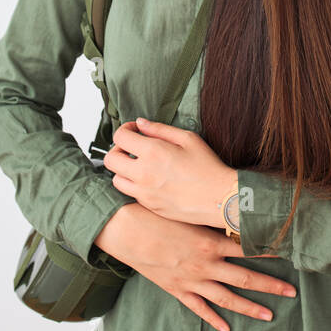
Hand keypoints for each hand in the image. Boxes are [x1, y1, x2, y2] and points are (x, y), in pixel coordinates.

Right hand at [92, 203, 292, 330]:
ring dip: (250, 307)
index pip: (247, 248)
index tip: (288, 254)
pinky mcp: (177, 289)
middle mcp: (205, 264)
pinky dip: (214, 319)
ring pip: (227, 298)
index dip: (269, 252)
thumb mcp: (186, 212)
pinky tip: (227, 329)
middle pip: (245, 277)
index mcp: (210, 242)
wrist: (125, 230)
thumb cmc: (154, 214)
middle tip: (291, 291)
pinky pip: (199, 308)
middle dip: (270, 285)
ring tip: (269, 315)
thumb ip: (209, 219)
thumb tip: (230, 215)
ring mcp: (192, 280)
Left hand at [105, 117, 236, 227]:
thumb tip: (140, 124)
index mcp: (153, 152)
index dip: (125, 129)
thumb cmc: (208, 167)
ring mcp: (144, 193)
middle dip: (118, 149)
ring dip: (123, 170)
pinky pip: (131, 194)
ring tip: (140, 166)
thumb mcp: (188, 139)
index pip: (120, 137)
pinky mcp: (149, 206)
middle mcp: (143, 173)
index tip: (134, 130)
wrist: (220, 199)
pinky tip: (151, 180)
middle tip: (132, 148)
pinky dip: (135, 185)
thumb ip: (160, 129)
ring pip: (116, 179)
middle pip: (110, 159)